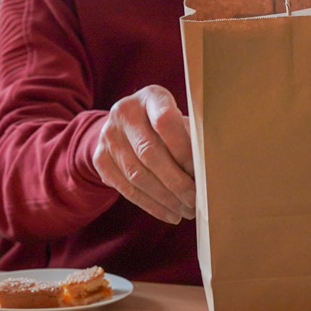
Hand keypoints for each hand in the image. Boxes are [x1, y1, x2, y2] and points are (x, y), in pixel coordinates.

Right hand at [92, 85, 196, 223]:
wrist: (124, 124)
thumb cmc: (166, 123)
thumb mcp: (179, 118)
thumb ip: (191, 136)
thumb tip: (211, 170)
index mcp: (151, 96)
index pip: (165, 121)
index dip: (183, 149)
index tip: (200, 172)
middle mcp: (124, 112)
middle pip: (149, 152)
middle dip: (175, 182)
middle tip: (195, 201)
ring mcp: (108, 136)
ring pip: (137, 175)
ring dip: (164, 198)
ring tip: (185, 211)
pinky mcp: (100, 159)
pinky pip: (125, 188)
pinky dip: (150, 204)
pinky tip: (168, 213)